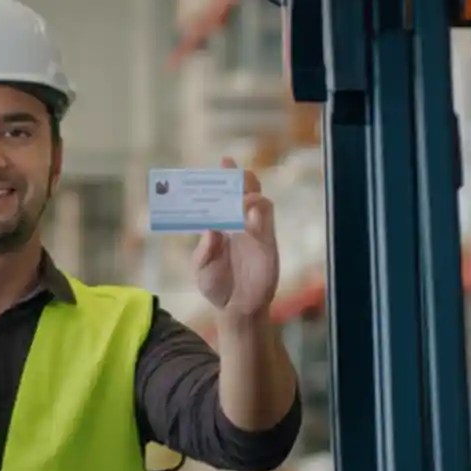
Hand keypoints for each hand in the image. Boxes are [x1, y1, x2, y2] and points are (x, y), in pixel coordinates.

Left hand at [193, 157, 279, 318]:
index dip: (225, 178)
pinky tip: (250, 212)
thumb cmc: (216, 286)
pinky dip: (260, 212)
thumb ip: (205, 250)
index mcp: (222, 226)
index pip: (224, 196)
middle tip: (231, 169)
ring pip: (260, 201)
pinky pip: (268, 221)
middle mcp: (239, 225)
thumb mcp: (202, 268)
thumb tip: (210, 229)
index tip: (224, 161)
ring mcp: (255, 233)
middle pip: (246, 192)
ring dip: (250, 193)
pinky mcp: (268, 244)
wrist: (235, 309)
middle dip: (241, 178)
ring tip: (238, 196)